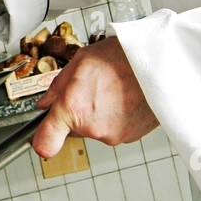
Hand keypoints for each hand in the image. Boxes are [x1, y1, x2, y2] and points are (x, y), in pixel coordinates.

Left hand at [32, 37, 157, 158]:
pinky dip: (117, 117)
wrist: (160, 63)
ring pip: (95, 129)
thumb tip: (46, 102)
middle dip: (77, 113)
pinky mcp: (130, 137)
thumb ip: (57, 86)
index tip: (41, 137)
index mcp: (73, 108)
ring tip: (113, 90)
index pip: (44, 143)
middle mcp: (92, 128)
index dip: (41, 140)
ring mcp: (113, 135)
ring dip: (100, 114)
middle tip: (92, 90)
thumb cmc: (123, 57)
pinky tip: (125, 98)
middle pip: (73, 130)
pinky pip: (114, 129)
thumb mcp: (81, 61)